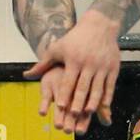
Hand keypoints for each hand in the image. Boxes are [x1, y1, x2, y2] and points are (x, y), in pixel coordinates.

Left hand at [23, 12, 119, 135]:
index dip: (64, 94)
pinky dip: (107, 96)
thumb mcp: (57, 48)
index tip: (60, 107)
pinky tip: (103, 105)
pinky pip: (110, 84)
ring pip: (97, 87)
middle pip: (83, 86)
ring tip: (88, 113)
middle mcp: (89, 63)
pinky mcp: (113, 67)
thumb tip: (26, 76)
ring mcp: (102, 66)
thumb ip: (42, 64)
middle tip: (73, 114)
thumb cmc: (75, 39)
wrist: (99, 25)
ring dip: (93, 101)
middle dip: (78, 101)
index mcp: (74, 59)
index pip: (68, 80)